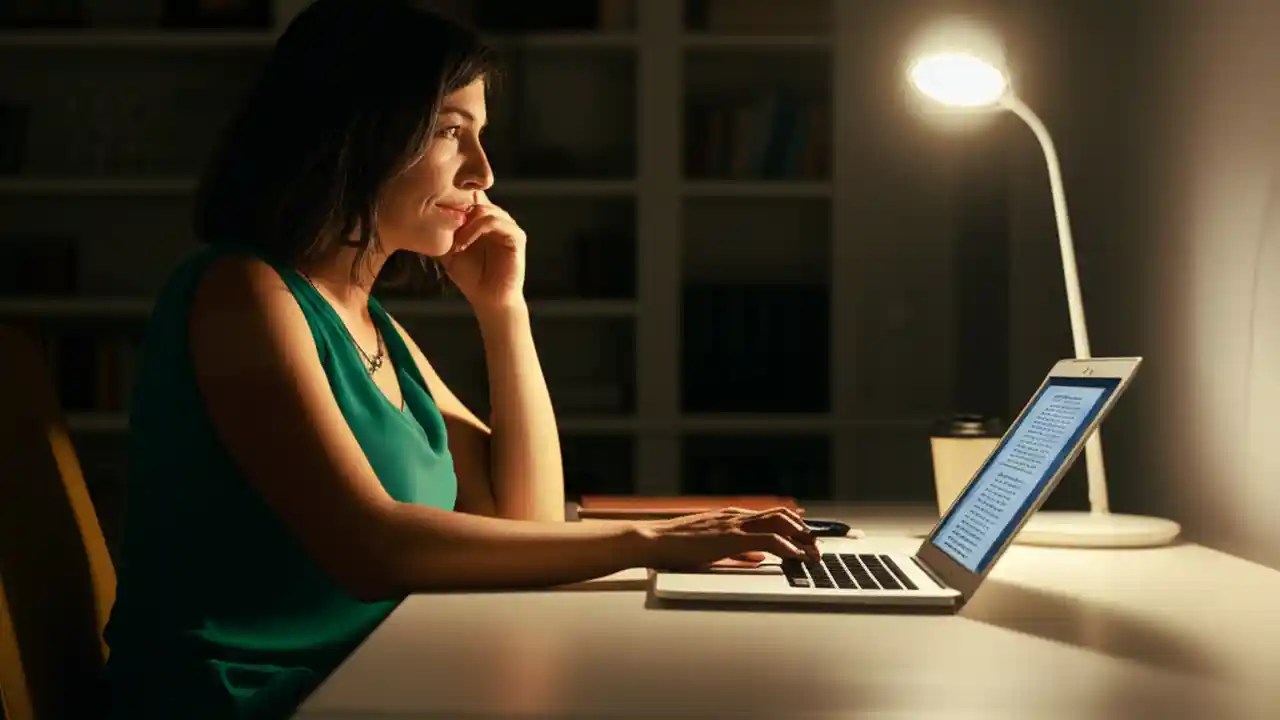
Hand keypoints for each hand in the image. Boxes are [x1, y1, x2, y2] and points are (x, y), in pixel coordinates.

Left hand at [439, 190, 526, 312]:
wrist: (489, 300)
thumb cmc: (470, 277)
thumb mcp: (447, 250)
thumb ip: (441, 232)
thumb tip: (417, 216)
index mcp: (483, 218)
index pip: (469, 194)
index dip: (452, 197)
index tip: (432, 211)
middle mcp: (497, 217)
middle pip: (476, 196)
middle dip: (456, 209)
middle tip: (441, 227)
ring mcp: (508, 225)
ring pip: (483, 208)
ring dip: (464, 223)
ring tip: (453, 243)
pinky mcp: (516, 236)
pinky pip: (494, 221)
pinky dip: (475, 230)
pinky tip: (463, 245)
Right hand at [636, 507, 819, 570]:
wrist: (654, 540)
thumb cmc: (676, 546)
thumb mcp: (711, 547)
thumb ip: (737, 551)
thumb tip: (758, 558)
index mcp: (730, 517)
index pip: (769, 516)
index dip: (792, 525)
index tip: (807, 535)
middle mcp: (736, 516)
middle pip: (780, 516)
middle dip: (802, 529)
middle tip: (815, 543)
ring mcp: (734, 524)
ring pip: (779, 524)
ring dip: (800, 537)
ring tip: (813, 551)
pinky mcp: (732, 537)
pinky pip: (768, 540)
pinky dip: (787, 548)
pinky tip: (797, 557)